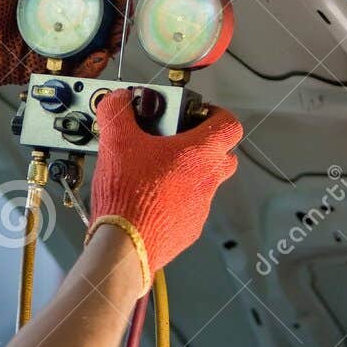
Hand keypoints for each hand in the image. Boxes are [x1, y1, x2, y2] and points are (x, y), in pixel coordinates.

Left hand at [0, 0, 123, 88]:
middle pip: (99, 13)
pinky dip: (91, 65)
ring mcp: (53, 42)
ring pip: (93, 42)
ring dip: (111, 39)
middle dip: (117, 11)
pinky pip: (74, 69)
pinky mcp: (45, 67)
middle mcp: (56, 15)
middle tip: (122, 9)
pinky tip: (97, 56)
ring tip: (115, 35)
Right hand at [87, 91, 242, 287]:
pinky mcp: (188, 229)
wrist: (124, 245)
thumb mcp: (116, 140)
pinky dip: (175, 200)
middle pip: (224, 156)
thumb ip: (117, 110)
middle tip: (177, 141)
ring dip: (187, 174)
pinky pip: (188, 208)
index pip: (230, 125)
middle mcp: (208, 181)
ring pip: (205, 183)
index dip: (216, 114)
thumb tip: (118, 100)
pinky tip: (148, 199)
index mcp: (200, 154)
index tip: (198, 113)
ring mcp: (200, 208)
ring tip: (154, 171)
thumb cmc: (128, 194)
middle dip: (205, 145)